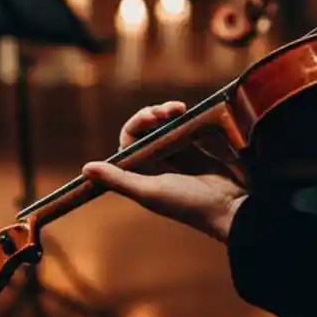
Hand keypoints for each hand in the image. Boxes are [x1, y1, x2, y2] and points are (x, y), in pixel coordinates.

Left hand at [82, 101, 247, 241]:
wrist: (230, 209)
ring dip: (167, 112)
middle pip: (146, 128)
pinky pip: (185, 126)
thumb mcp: (150, 192)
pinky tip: (187, 112)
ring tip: (179, 108)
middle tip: (165, 111)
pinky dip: (185, 117)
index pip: (129, 139)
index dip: (136, 124)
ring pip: (165, 124)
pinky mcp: (198, 149)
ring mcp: (178, 154)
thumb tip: (86, 168)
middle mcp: (157, 162)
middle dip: (152, 114)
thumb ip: (119, 179)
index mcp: (141, 172)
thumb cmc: (188, 204)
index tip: (151, 118)